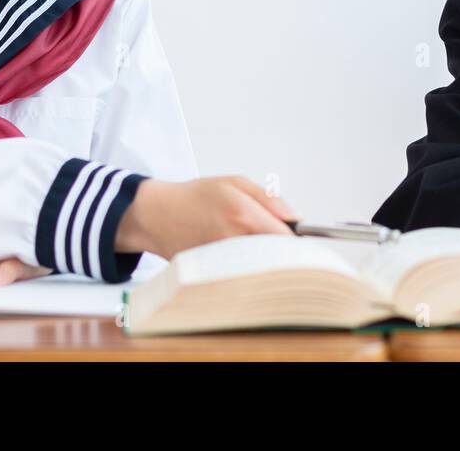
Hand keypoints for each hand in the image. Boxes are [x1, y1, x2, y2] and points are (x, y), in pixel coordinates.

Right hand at [115, 176, 296, 259]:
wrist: (157, 214)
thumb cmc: (196, 196)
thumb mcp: (234, 182)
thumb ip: (269, 199)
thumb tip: (296, 219)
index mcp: (242, 214)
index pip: (285, 238)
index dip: (298, 242)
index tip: (303, 241)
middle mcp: (233, 240)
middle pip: (275, 258)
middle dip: (284, 255)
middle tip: (284, 248)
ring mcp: (221, 260)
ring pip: (259, 270)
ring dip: (267, 264)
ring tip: (261, 251)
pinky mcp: (212, 273)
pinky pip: (241, 277)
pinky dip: (248, 271)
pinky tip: (244, 260)